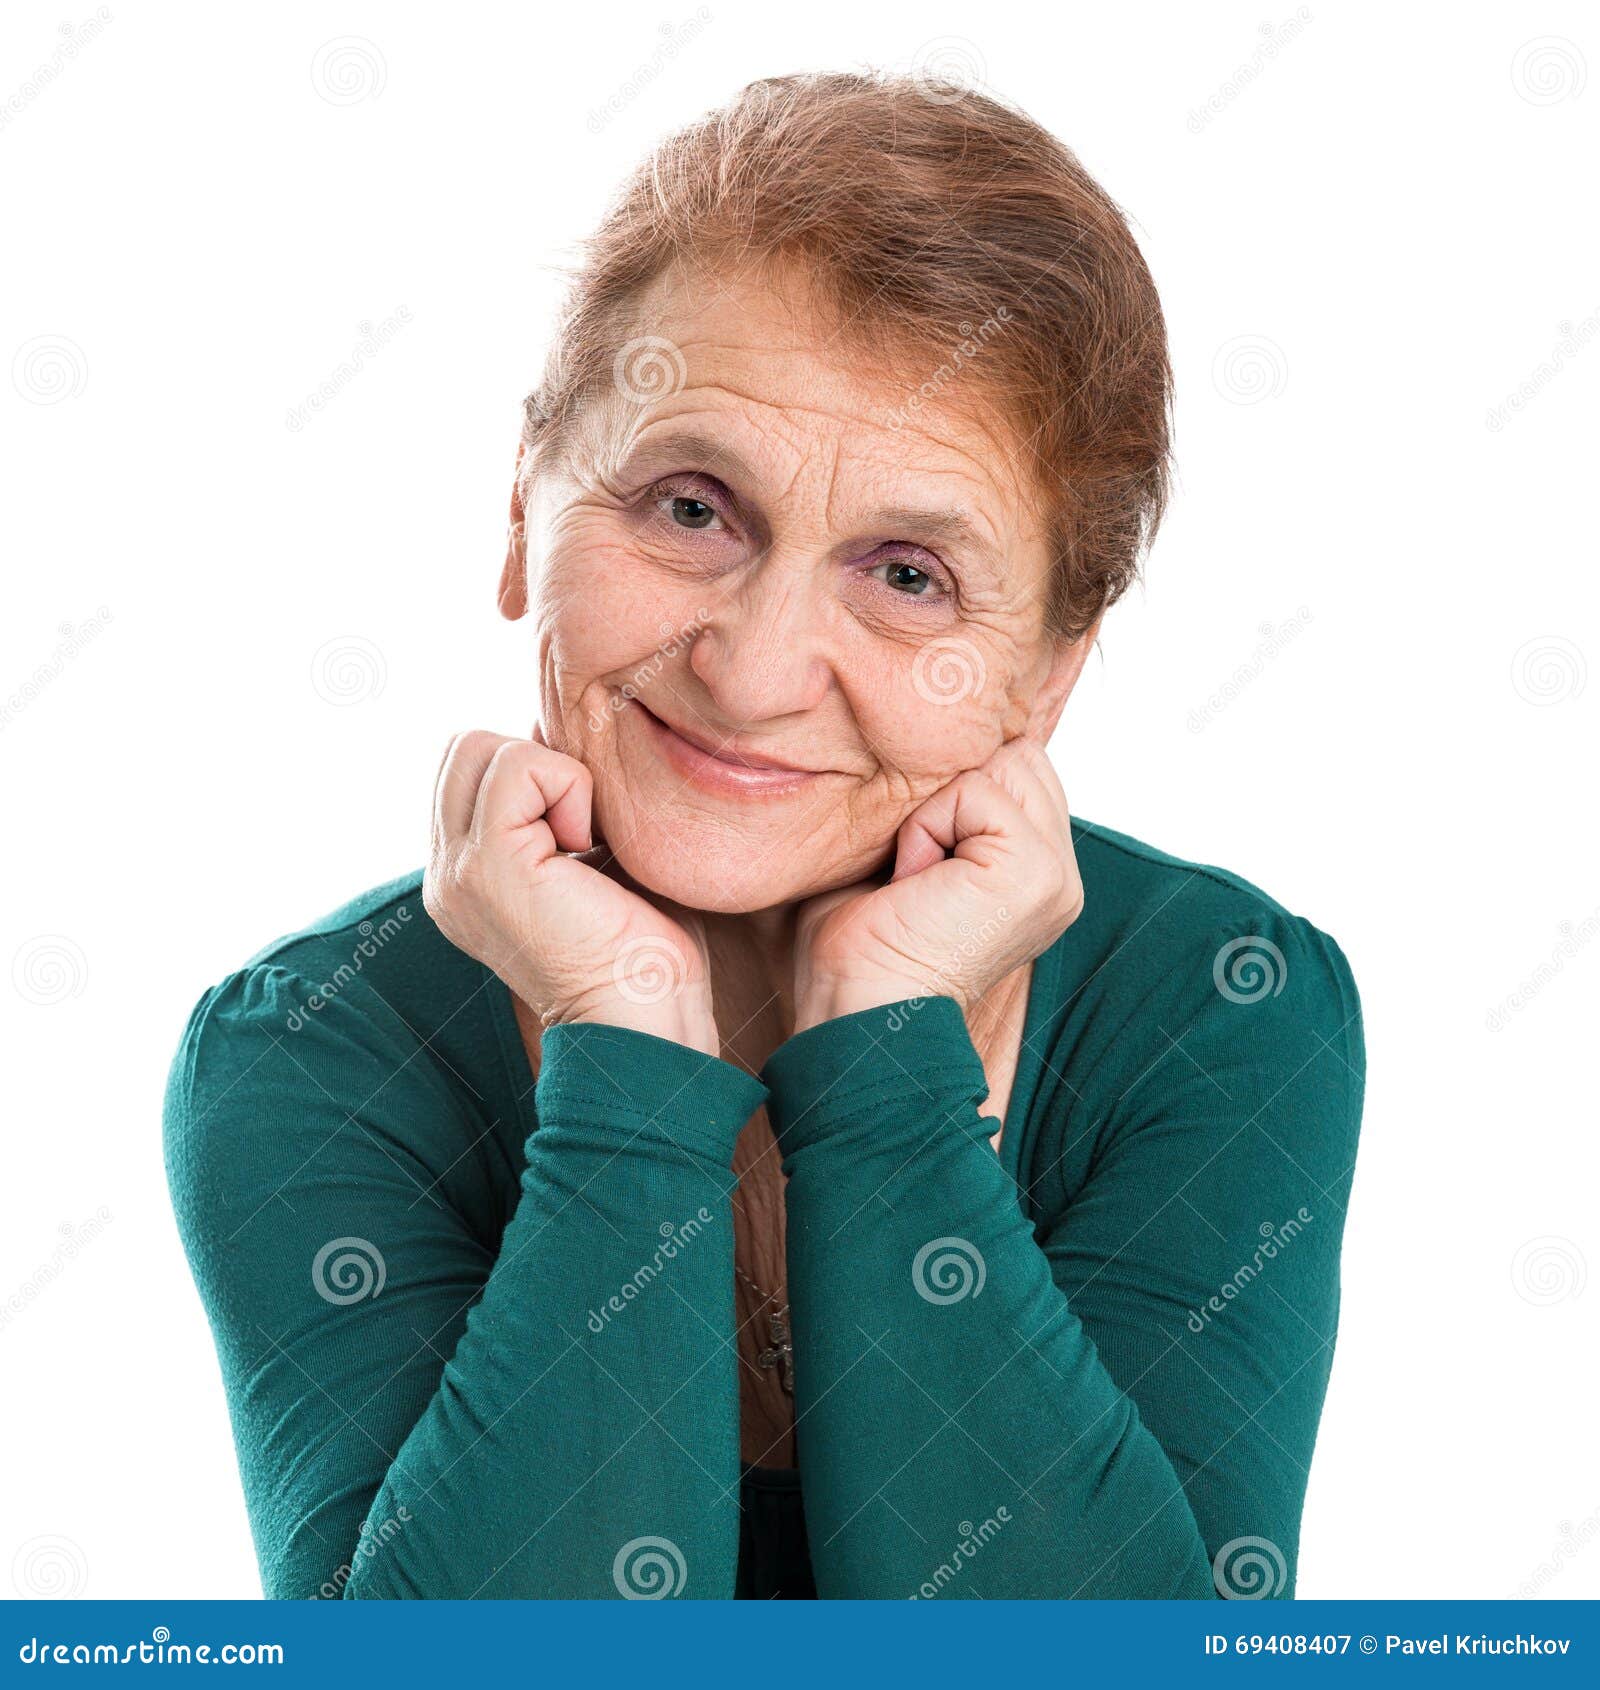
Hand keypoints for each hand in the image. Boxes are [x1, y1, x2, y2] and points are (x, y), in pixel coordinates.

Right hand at [423, 729, 719, 1051]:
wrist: (647, 1018)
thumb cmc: (641, 948)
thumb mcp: (588, 857)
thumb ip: (555, 802)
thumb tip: (545, 729)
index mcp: (464, 876)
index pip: (470, 768)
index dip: (535, 772)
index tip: (582, 830)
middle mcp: (445, 875)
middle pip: (465, 747)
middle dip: (536, 766)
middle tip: (582, 832)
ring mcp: (457, 870)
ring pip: (482, 746)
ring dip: (553, 776)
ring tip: (582, 842)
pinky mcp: (487, 863)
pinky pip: (518, 764)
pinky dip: (568, 785)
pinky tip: (586, 844)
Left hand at [792, 738, 1083, 1029]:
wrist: (857, 1014)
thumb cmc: (861, 946)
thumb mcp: (913, 852)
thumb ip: (948, 799)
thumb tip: (939, 731)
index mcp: (1038, 872)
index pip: (1017, 765)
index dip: (954, 786)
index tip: (914, 856)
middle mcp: (1061, 874)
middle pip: (1016, 755)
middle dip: (950, 792)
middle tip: (914, 867)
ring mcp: (1056, 874)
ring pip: (1000, 763)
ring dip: (936, 809)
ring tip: (915, 874)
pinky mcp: (1035, 872)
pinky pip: (976, 791)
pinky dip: (927, 826)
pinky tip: (914, 880)